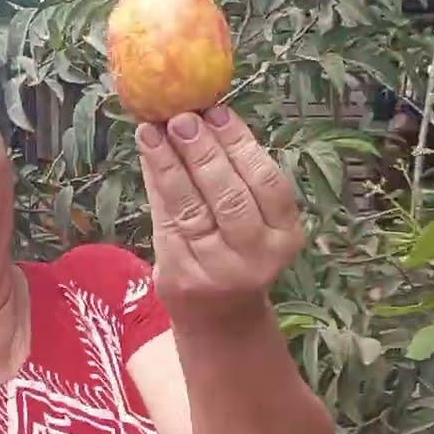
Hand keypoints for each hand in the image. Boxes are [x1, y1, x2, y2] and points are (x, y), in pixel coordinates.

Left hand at [135, 106, 302, 313]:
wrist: (220, 321)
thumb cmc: (235, 254)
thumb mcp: (251, 220)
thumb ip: (231, 173)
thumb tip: (201, 113)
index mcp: (285, 235)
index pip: (267, 183)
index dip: (241, 145)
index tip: (217, 112)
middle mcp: (257, 257)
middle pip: (230, 197)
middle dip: (204, 152)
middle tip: (182, 116)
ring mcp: (218, 272)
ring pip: (193, 209)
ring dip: (171, 164)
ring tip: (154, 130)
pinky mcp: (182, 278)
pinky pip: (167, 222)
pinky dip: (156, 184)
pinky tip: (148, 157)